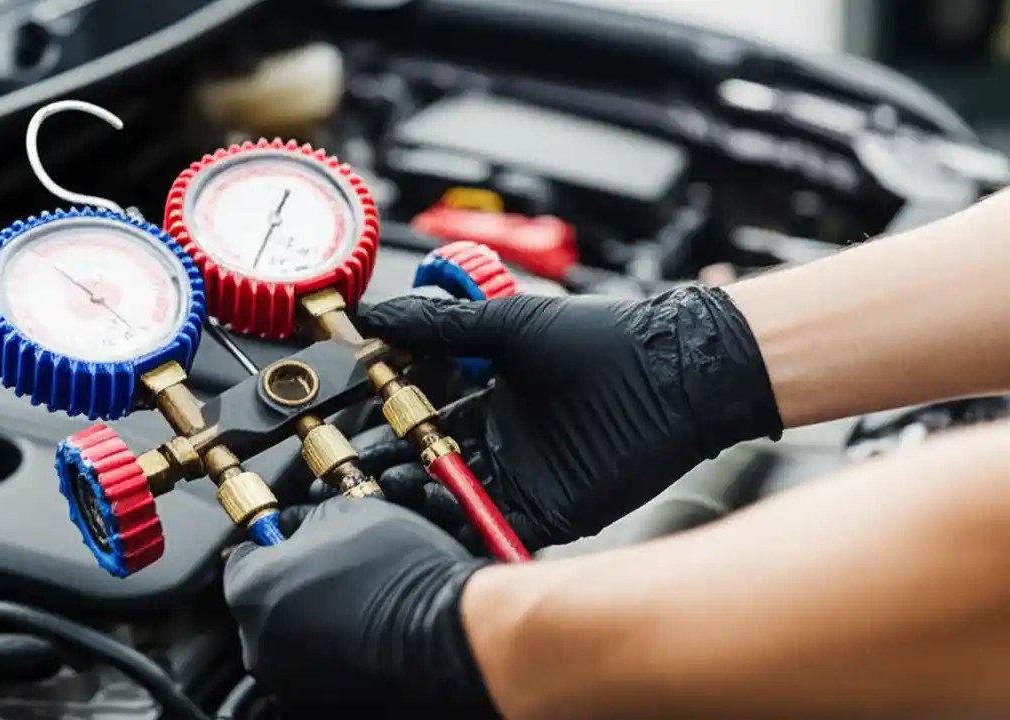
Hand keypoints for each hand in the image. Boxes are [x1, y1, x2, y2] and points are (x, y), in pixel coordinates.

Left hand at [223, 498, 495, 715]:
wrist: (454, 635)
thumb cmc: (403, 575)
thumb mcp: (350, 514)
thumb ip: (311, 519)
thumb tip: (303, 526)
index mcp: (253, 592)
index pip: (243, 559)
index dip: (273, 545)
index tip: (294, 542)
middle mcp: (260, 647)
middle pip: (265, 609)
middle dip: (294, 590)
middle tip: (336, 573)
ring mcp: (290, 686)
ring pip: (292, 647)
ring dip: (315, 628)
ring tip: (362, 608)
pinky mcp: (322, 710)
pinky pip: (319, 678)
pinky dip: (338, 661)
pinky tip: (371, 641)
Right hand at [347, 286, 782, 550]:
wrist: (674, 369)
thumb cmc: (602, 337)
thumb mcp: (509, 324)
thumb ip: (440, 324)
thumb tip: (374, 316)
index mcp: (489, 400)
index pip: (422, 422)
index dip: (386, 430)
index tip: (348, 432)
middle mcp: (502, 445)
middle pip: (431, 467)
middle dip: (391, 474)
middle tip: (351, 477)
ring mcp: (524, 481)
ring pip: (456, 501)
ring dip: (419, 502)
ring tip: (383, 497)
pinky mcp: (550, 512)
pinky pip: (495, 527)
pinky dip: (463, 527)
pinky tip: (432, 519)